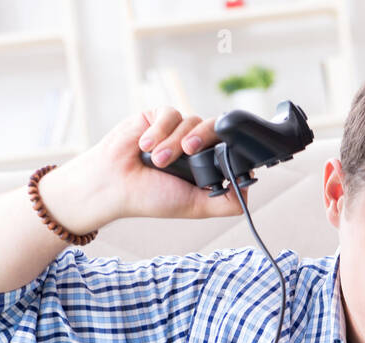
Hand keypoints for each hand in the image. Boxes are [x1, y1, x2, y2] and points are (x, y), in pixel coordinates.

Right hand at [71, 107, 253, 222]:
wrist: (114, 184)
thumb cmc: (150, 197)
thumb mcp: (194, 206)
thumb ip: (226, 203)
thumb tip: (249, 190)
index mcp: (206, 166)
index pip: (229, 149)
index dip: (227, 149)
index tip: (220, 158)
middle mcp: (195, 147)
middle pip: (215, 129)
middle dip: (203, 138)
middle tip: (189, 151)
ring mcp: (178, 131)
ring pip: (192, 121)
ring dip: (174, 141)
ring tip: (158, 161)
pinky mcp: (159, 117)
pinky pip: (171, 113)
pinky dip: (160, 130)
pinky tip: (145, 145)